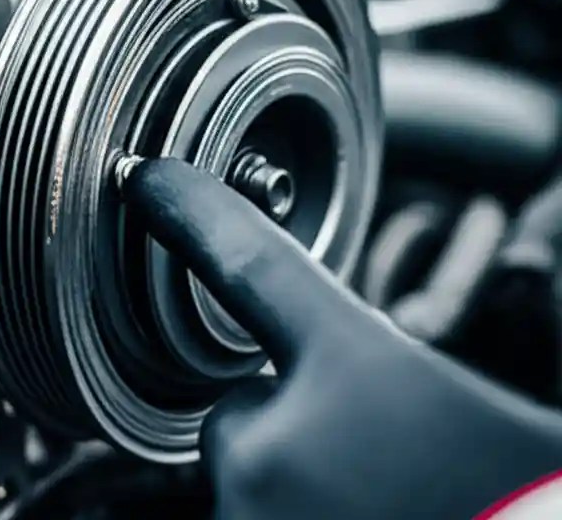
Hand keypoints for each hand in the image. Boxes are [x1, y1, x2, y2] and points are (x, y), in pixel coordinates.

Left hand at [125, 158, 561, 519]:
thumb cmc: (520, 497)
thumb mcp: (523, 419)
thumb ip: (476, 351)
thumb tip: (474, 300)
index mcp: (357, 376)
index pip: (251, 264)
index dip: (195, 212)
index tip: (144, 181)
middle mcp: (277, 445)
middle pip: (247, 412)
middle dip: (295, 428)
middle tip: (388, 472)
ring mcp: (249, 515)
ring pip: (248, 483)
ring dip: (297, 493)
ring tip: (388, 507)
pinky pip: (249, 518)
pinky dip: (291, 517)